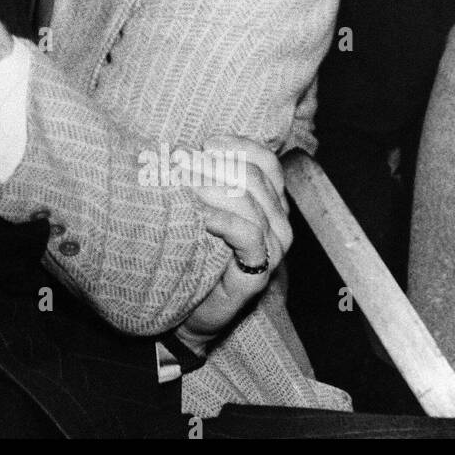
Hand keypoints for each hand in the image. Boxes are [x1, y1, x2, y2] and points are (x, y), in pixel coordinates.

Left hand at [176, 137, 292, 354]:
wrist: (189, 312)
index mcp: (270, 204)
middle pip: (252, 178)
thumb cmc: (194, 254)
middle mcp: (279, 224)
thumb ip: (204, 181)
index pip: (266, 163)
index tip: (205, 143)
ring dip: (209, 187)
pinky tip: (197, 215)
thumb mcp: (202, 210)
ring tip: (176, 183)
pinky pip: (247, 235)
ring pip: (249, 203)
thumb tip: (181, 148)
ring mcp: (273, 249)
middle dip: (211, 166)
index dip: (237, 147)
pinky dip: (221, 219)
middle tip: (175, 164)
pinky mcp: (259, 273)